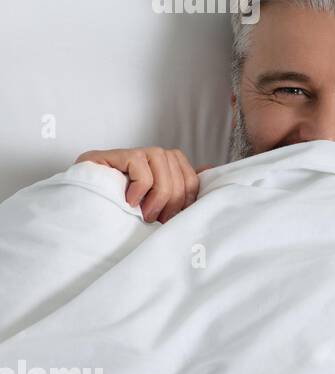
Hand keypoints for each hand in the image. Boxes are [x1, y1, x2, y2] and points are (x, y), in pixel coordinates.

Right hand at [75, 147, 203, 223]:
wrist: (84, 211)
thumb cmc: (123, 212)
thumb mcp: (158, 207)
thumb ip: (181, 189)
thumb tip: (210, 169)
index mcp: (167, 168)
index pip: (191, 177)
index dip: (186, 200)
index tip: (171, 219)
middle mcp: (154, 156)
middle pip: (179, 174)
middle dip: (171, 203)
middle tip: (156, 220)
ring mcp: (135, 153)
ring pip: (163, 166)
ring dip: (157, 197)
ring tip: (144, 214)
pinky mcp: (116, 154)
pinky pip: (140, 165)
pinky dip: (139, 187)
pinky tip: (129, 201)